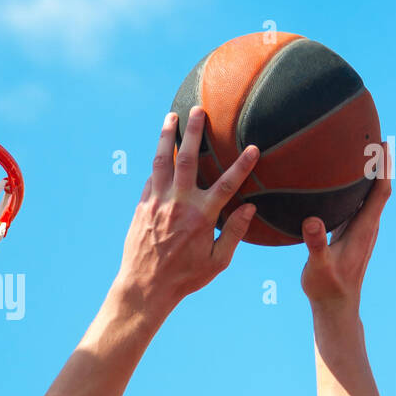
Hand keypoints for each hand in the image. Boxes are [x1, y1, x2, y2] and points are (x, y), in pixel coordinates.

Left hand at [116, 105, 258, 314]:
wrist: (145, 286)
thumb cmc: (185, 277)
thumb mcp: (217, 262)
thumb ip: (234, 233)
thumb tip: (250, 208)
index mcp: (201, 216)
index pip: (227, 183)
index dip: (242, 164)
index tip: (253, 147)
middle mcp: (178, 203)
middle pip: (188, 158)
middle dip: (194, 131)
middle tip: (198, 110)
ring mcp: (157, 202)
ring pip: (162, 161)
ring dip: (166, 136)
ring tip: (171, 117)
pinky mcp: (142, 207)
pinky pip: (151, 178)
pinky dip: (157, 162)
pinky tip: (161, 152)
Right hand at [301, 145, 390, 314]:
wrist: (337, 306)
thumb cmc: (327, 287)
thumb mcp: (319, 266)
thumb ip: (316, 244)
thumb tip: (312, 220)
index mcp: (363, 230)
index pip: (381, 192)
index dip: (384, 168)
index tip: (383, 144)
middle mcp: (367, 227)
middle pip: (380, 189)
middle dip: (379, 164)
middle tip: (373, 137)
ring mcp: (362, 231)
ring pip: (371, 197)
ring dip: (370, 176)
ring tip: (362, 153)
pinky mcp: (353, 235)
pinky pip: (360, 206)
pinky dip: (358, 189)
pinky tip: (345, 183)